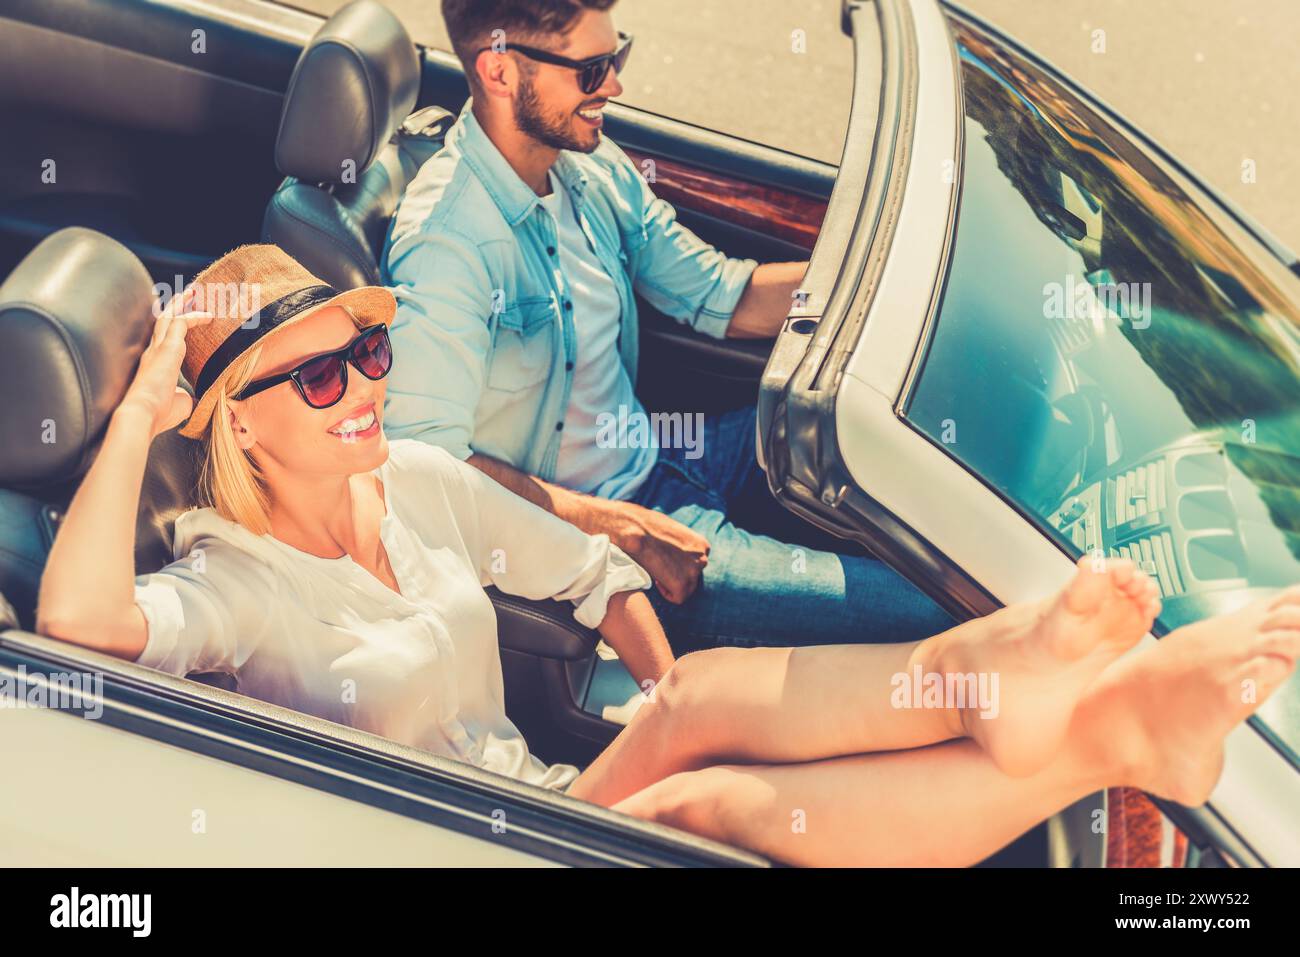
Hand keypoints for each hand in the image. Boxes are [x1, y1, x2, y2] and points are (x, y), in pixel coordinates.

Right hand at [117, 289, 213, 438]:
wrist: (144, 413)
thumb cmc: (159, 414)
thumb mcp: (179, 404)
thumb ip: (186, 397)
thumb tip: (193, 399)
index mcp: (154, 365)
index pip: (162, 340)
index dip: (172, 329)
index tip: (183, 320)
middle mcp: (153, 352)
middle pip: (162, 322)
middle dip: (174, 306)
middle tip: (187, 294)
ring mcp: (158, 347)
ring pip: (168, 316)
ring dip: (181, 303)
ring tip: (193, 292)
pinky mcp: (168, 346)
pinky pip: (182, 322)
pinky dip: (195, 316)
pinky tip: (209, 316)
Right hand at [620, 502, 709, 604]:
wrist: (634, 528)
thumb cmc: (647, 527)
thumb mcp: (672, 532)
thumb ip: (680, 547)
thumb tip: (676, 557)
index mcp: (701, 545)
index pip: (695, 564)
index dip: (679, 566)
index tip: (665, 562)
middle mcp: (702, 558)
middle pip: (693, 577)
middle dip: (677, 576)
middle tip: (660, 570)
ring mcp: (694, 571)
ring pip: (687, 589)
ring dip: (672, 585)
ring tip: (657, 575)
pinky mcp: (682, 583)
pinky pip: (678, 598)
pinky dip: (666, 593)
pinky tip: (656, 581)